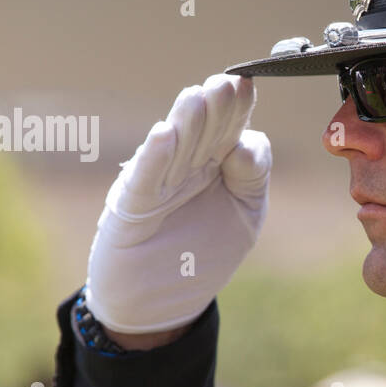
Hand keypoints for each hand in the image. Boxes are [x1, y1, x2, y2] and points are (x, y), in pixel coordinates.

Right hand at [84, 74, 271, 333]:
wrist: (159, 303)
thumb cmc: (204, 254)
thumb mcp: (245, 214)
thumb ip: (252, 176)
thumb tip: (249, 142)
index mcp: (216, 164)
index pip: (230, 129)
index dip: (238, 108)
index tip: (247, 85)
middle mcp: (187, 166)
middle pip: (205, 132)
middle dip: (216, 109)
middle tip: (226, 84)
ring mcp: (159, 184)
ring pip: (177, 148)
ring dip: (187, 123)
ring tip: (198, 96)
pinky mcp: (134, 207)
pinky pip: (147, 179)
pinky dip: (156, 157)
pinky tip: (165, 134)